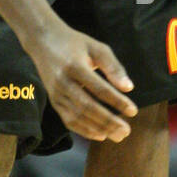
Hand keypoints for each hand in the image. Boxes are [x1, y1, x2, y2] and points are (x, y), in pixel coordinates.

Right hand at [29, 23, 137, 142]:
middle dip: (108, 121)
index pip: (99, 89)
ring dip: (99, 129)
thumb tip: (128, 88)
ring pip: (78, 117)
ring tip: (117, 135)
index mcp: (75, 67)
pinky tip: (100, 135)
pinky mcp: (53, 101)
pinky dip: (84, 130)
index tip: (133, 111)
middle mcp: (63, 83)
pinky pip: (68, 120)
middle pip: (87, 107)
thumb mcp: (96, 48)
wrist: (43, 41)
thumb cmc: (74, 43)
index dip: (117, 101)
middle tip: (126, 131)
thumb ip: (113, 67)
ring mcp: (56, 94)